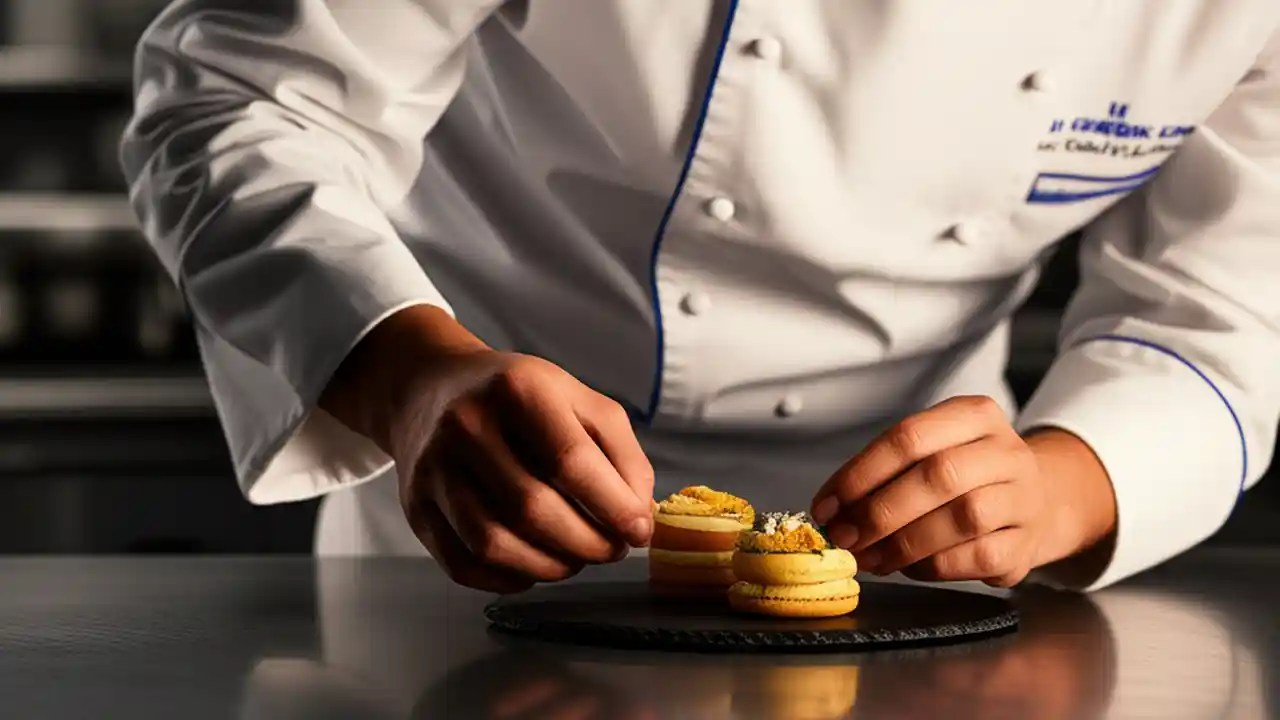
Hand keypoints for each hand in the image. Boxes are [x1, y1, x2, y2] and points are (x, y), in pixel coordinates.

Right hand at [322, 306, 654, 592]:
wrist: (431, 389)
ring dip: (550, 567)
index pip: (570, 460)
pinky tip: (534, 566)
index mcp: (518, 389)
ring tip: (576, 559)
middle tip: (612, 550)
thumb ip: (622, 453)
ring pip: (494, 543)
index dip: (613, 506)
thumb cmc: (518, 400)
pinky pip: (463, 565)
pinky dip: (508, 579)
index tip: (639, 532)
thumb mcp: (578, 401)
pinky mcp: (415, 507)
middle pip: (533, 508)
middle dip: (587, 543)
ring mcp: (434, 469)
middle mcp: (467, 425)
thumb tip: (638, 517)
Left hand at [810, 396, 1116, 587]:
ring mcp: (1023, 497)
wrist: (1039, 499)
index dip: (861, 473)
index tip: (827, 505)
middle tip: (845, 537)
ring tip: (870, 557)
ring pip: (963, 516)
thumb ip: (886, 475)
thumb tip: (833, 512)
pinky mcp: (1028, 542)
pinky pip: (979, 556)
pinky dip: (935, 566)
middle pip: (939, 475)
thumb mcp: (933, 453)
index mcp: (975, 415)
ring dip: (905, 543)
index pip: (910, 436)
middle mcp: (1006, 451)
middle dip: (880, 512)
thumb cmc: (968, 475)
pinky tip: (911, 568)